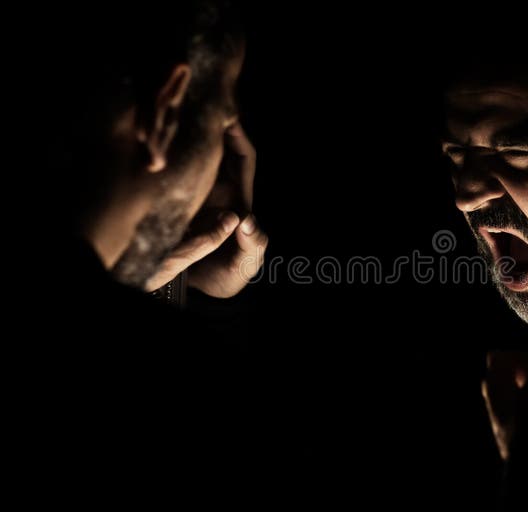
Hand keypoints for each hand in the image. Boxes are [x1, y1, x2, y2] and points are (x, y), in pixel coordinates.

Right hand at [144, 123, 267, 296]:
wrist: (205, 288)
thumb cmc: (231, 274)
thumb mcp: (245, 263)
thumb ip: (253, 245)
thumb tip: (247, 224)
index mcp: (240, 197)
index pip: (244, 158)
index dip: (239, 137)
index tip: (227, 117)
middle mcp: (220, 190)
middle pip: (218, 148)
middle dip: (209, 125)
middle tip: (191, 105)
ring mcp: (199, 193)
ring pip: (195, 156)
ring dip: (187, 137)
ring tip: (170, 118)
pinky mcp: (179, 201)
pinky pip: (175, 172)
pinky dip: (168, 158)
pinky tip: (152, 147)